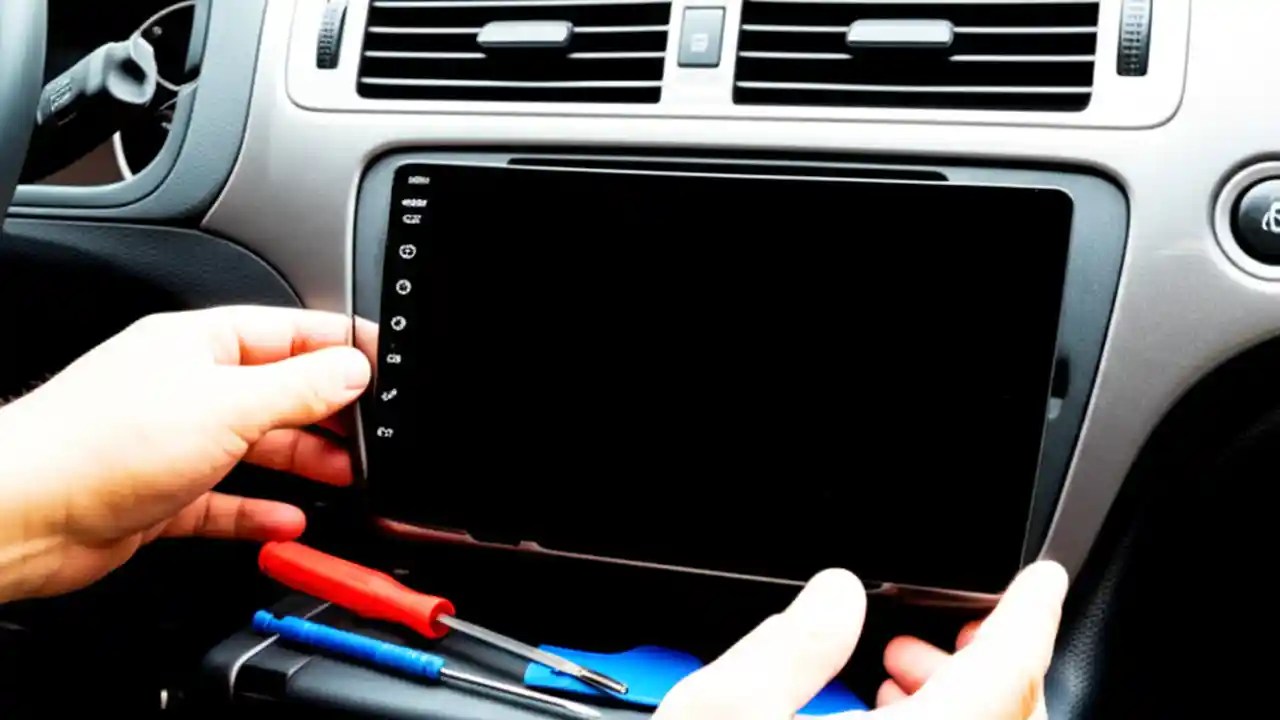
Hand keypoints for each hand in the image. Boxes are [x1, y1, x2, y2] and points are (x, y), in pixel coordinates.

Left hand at [0, 306, 370, 601]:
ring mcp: (174, 441)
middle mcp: (187, 388)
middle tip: (371, 433)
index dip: (340, 347)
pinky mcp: (163, 494)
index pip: (288, 333)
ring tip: (345, 476)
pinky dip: (260, 512)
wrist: (25, 514)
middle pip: (278, 392)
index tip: (383, 365)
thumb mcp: (227, 405)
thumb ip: (299, 388)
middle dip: (327, 413)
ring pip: (257, 446)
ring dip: (302, 462)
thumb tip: (353, 368)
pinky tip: (287, 520)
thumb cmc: (100, 444)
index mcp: (198, 345)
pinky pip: (227, 500)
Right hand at [653, 562, 1067, 719]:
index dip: (1028, 618)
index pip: (1002, 676)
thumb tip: (837, 594)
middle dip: (992, 659)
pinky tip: (885, 718)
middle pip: (1011, 715)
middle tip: (958, 627)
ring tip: (904, 672)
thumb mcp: (722, 711)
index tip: (1040, 583)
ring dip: (964, 696)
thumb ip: (788, 646)